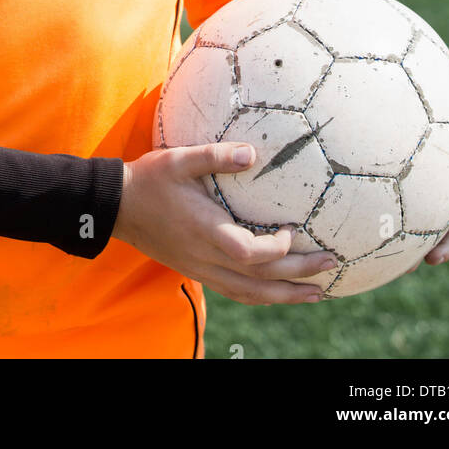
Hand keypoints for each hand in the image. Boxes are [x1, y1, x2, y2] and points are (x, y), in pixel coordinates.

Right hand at [112, 142, 334, 304]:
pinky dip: (263, 295)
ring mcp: (202, 269)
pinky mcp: (197, 271)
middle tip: (330, 266)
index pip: (249, 254)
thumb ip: (215, 156)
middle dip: (297, 276)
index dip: (277, 249)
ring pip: (250, 293)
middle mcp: (206, 257)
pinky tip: (279, 291)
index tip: (295, 230)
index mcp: (205, 230)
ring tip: (317, 292)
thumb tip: (253, 153)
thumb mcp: (179, 159)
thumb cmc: (150, 180)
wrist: (118, 207)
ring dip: (285, 295)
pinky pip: (236, 292)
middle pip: (259, 280)